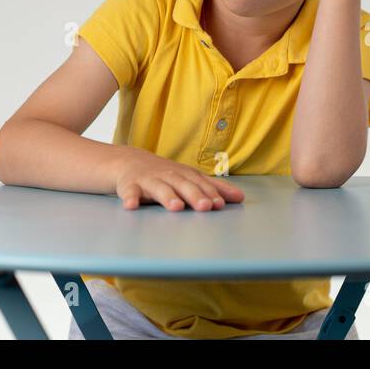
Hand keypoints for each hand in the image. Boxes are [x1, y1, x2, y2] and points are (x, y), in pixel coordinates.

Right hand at [113, 149, 245, 210]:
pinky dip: (130, 198)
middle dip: (194, 195)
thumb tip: (240, 197)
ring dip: (167, 197)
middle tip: (205, 206)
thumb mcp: (189, 178)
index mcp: (184, 175)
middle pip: (182, 185)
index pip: (199, 184)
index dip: (210, 193)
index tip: (220, 204)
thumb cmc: (165, 174)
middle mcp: (168, 175)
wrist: (128, 161)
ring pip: (159, 188)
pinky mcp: (130, 186)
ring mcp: (148, 180)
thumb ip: (213, 188)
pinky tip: (131, 206)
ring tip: (176, 207)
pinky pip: (129, 192)